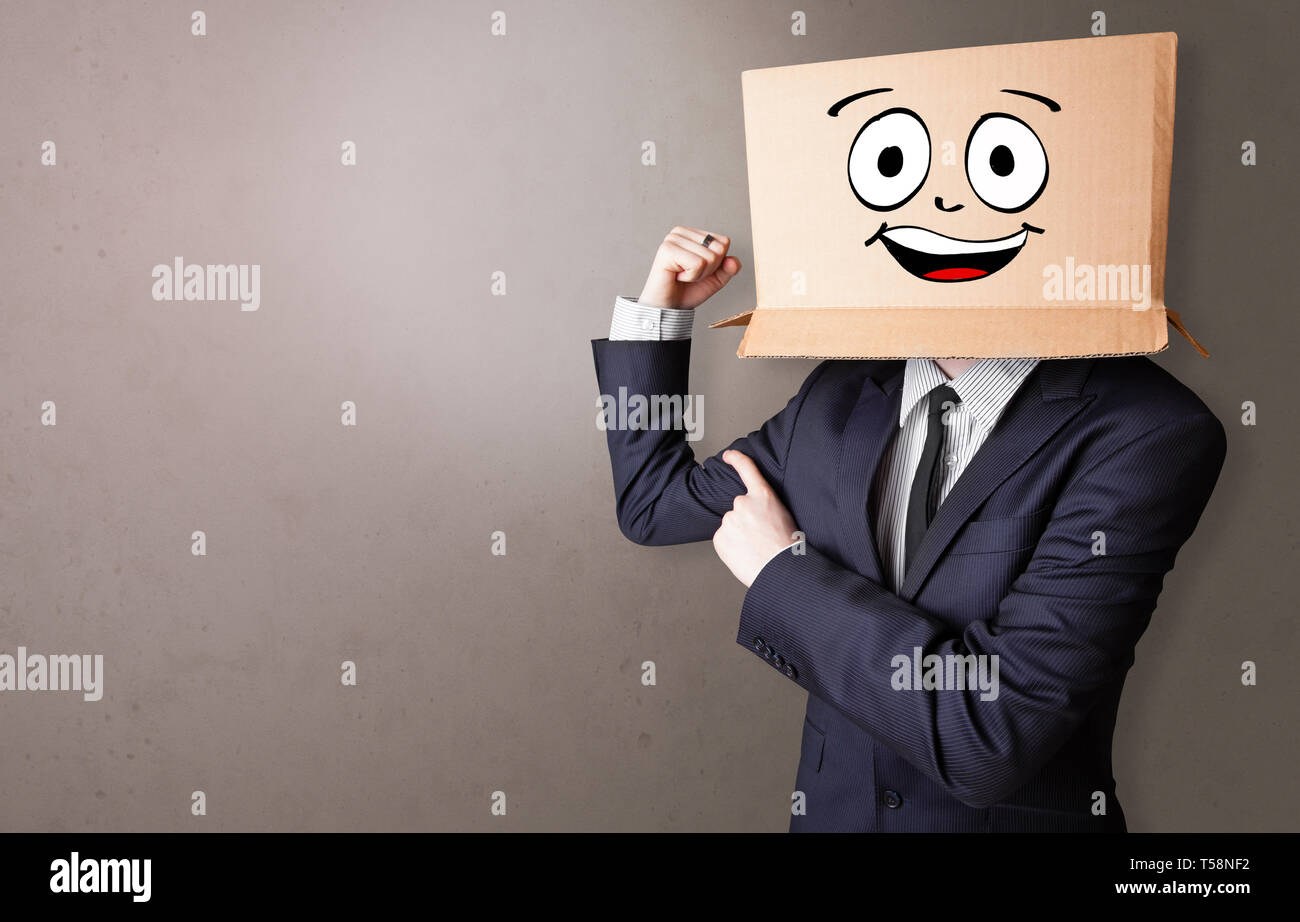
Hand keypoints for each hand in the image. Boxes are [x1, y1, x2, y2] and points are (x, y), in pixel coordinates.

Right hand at [637, 225, 742, 308]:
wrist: (668, 308)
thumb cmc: (686, 291)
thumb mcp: (715, 279)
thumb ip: (728, 269)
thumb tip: (733, 260)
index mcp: (692, 234)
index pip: (724, 242)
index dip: (717, 263)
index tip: (698, 270)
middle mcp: (681, 232)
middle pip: (718, 249)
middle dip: (709, 269)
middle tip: (689, 275)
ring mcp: (673, 239)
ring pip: (709, 257)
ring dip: (698, 274)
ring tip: (682, 276)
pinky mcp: (667, 250)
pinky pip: (697, 263)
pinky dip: (691, 276)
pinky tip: (677, 276)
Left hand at [712, 450, 799, 587]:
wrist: (781, 570)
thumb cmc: (788, 547)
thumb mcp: (783, 515)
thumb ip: (764, 507)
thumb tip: (753, 514)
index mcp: (763, 495)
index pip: (747, 469)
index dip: (736, 459)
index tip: (729, 455)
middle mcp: (743, 503)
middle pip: (739, 508)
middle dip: (746, 520)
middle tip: (760, 536)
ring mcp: (729, 520)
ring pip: (731, 525)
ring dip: (739, 534)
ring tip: (755, 548)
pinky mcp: (720, 537)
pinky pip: (724, 539)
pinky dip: (732, 546)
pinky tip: (745, 553)